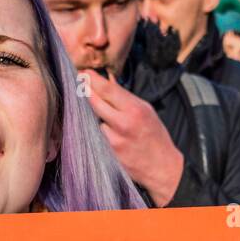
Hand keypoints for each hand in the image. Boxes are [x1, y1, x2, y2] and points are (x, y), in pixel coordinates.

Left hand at [80, 69, 184, 206]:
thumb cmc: (154, 136)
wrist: (161, 167)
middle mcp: (122, 124)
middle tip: (78, 83)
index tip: (83, 73)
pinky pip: (96, 136)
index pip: (108, 89)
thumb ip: (126, 99)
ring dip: (91, 114)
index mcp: (135, 109)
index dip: (93, 80)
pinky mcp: (108, 153)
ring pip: (93, 120)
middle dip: (85, 91)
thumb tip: (107, 84)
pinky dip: (97, 130)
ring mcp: (113, 140)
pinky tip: (102, 130)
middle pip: (94, 102)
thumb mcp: (146, 110)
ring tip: (96, 112)